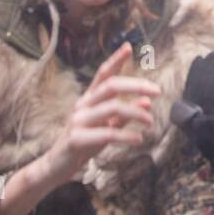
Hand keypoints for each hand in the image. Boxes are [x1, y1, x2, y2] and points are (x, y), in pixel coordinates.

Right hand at [38, 44, 159, 186]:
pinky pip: (107, 133)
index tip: (128, 48)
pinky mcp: (76, 139)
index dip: (115, 60)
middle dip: (136, 85)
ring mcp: (78, 121)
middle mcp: (82, 105)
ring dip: (136, 113)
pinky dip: (126, 135)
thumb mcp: (106, 126)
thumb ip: (125, 114)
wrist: (56, 166)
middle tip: (157, 91)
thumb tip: (147, 101)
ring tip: (150, 121)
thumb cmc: (84, 143)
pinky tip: (138, 139)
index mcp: (89, 99)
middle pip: (111, 86)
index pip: (102, 74)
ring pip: (112, 108)